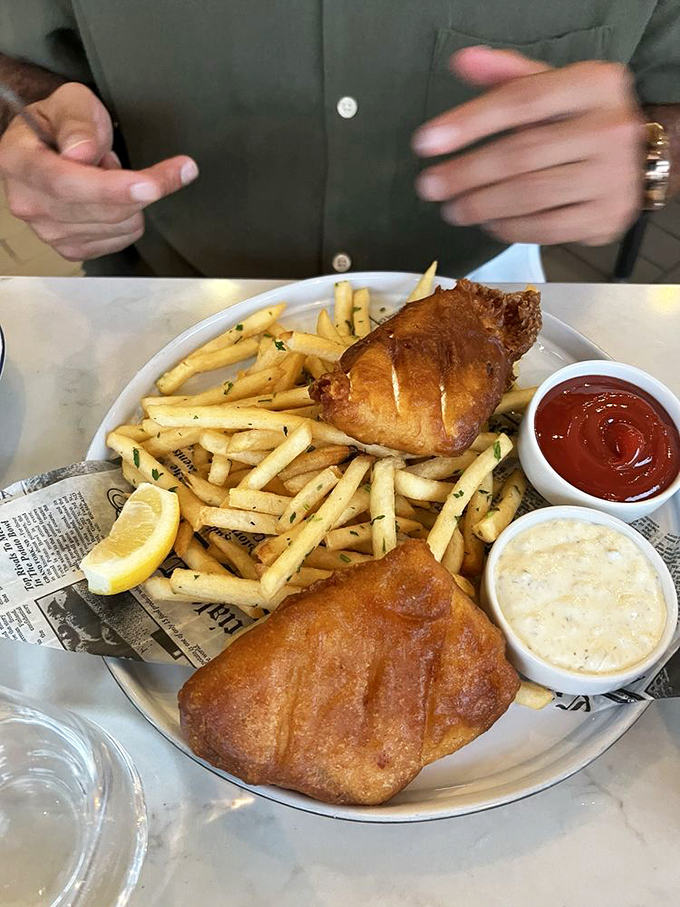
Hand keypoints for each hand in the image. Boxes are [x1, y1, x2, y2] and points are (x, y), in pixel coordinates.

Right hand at [0, 82, 197, 260]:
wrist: (48, 149)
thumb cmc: (59, 124)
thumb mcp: (70, 103)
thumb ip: (76, 121)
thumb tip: (81, 151)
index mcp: (19, 162)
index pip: (66, 183)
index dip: (112, 188)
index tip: (151, 185)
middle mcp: (29, 203)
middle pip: (101, 210)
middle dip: (141, 187)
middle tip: (147, 164)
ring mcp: (49, 232)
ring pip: (119, 225)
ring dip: (129, 198)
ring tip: (107, 175)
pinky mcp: (72, 249)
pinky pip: (123, 238)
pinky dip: (129, 216)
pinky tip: (109, 198)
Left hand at [413, 48, 643, 245]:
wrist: (639, 159)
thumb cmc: (583, 120)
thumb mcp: (555, 87)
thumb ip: (509, 76)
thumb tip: (464, 62)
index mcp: (594, 85)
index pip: (521, 101)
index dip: (468, 122)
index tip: (426, 143)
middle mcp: (608, 128)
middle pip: (521, 154)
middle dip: (466, 173)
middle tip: (431, 186)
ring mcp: (612, 177)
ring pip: (530, 195)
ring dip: (482, 205)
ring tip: (453, 209)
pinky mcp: (606, 217)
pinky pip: (546, 228)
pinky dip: (510, 228)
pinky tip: (488, 223)